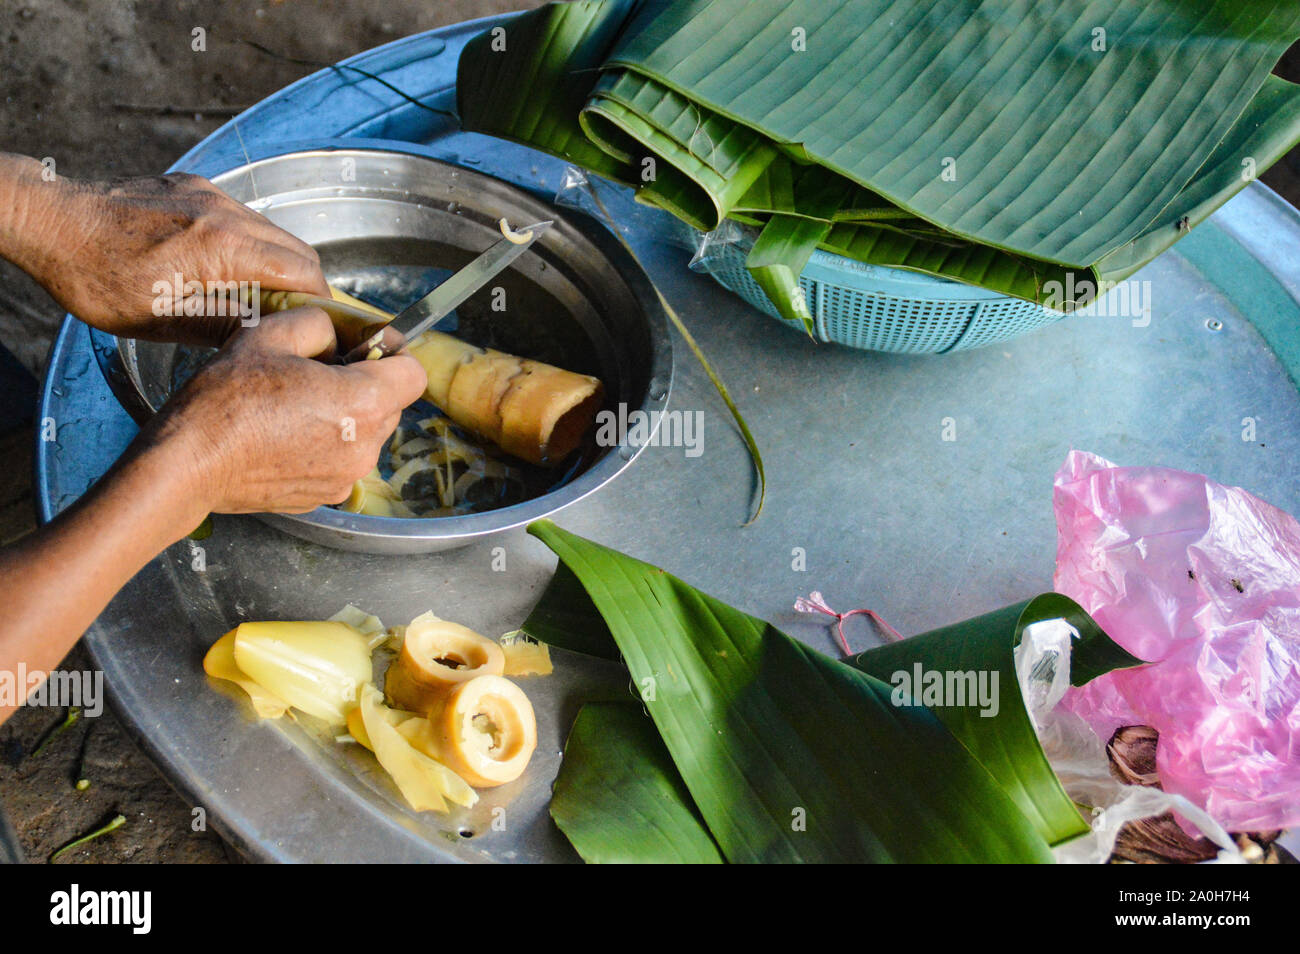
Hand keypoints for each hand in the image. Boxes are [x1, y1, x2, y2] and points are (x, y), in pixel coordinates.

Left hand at [1, 156, 328, 344]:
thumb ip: (226, 323)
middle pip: (296, 248)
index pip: (303, 271)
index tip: (321, 327)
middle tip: (295, 318)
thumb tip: (271, 335)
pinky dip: (247, 244)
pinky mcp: (191, 186)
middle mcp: (224, 213)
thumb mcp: (162, 319)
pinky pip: (239, 216)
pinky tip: (222, 268)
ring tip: (258, 297)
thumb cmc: (95, 276)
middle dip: (306, 285)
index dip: (321, 302)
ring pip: (270, 231)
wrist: (50, 222)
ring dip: (277, 264)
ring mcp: (208, 194)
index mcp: (223, 247)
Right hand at [141, 307, 426, 513]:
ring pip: (366, 433)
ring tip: (297, 402)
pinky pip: (341, 459)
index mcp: (364, 402)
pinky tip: (286, 432)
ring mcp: (347, 476)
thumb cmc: (226, 400)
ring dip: (345, 414)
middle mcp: (366, 446)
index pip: (414, 374)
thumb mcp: (272, 334)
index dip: (395, 354)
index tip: (369, 345)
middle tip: (321, 369)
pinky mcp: (325, 496)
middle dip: (366, 382)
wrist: (190, 463)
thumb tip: (340, 332)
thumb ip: (321, 323)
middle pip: (391, 404)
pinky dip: (326, 443)